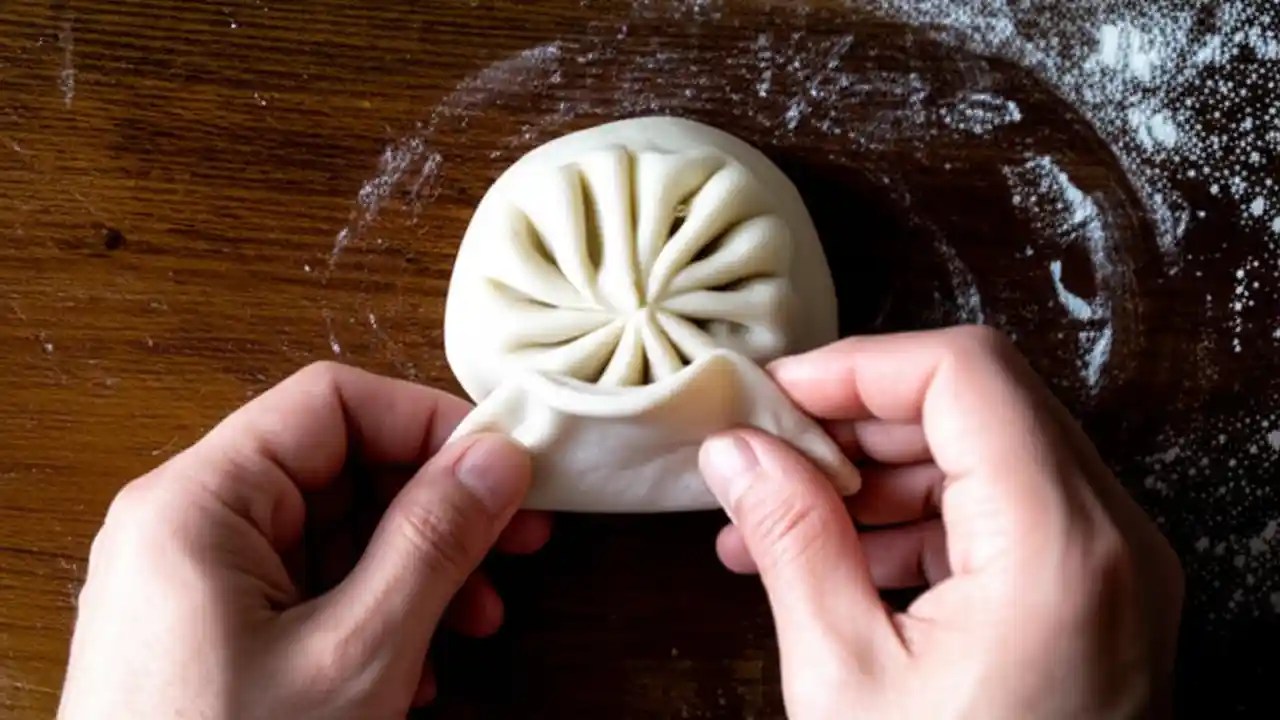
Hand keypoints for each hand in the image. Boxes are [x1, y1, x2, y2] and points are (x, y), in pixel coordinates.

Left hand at [59, 362, 550, 719]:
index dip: (428, 424)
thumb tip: (498, 456)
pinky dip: (374, 613)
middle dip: (433, 507)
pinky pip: (307, 589)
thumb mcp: (357, 654)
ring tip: (474, 621)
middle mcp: (185, 528)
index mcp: (196, 504)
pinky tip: (414, 668)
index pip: (330, 404)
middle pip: (336, 467)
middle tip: (513, 542)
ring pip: (331, 533)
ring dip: (415, 569)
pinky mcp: (209, 635)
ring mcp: (193, 584)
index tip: (503, 466)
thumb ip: (432, 542)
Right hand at [698, 327, 1183, 719]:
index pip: (961, 374)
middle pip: (978, 406)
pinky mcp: (1099, 601)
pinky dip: (920, 523)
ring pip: (989, 457)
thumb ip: (791, 542)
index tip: (772, 396)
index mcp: (1059, 548)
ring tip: (779, 518)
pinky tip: (837, 561)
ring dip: (881, 475)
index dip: (854, 367)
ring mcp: (1115, 571)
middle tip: (765, 455)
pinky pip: (1005, 519)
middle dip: (857, 421)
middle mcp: (1111, 541)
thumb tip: (736, 452)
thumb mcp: (846, 680)